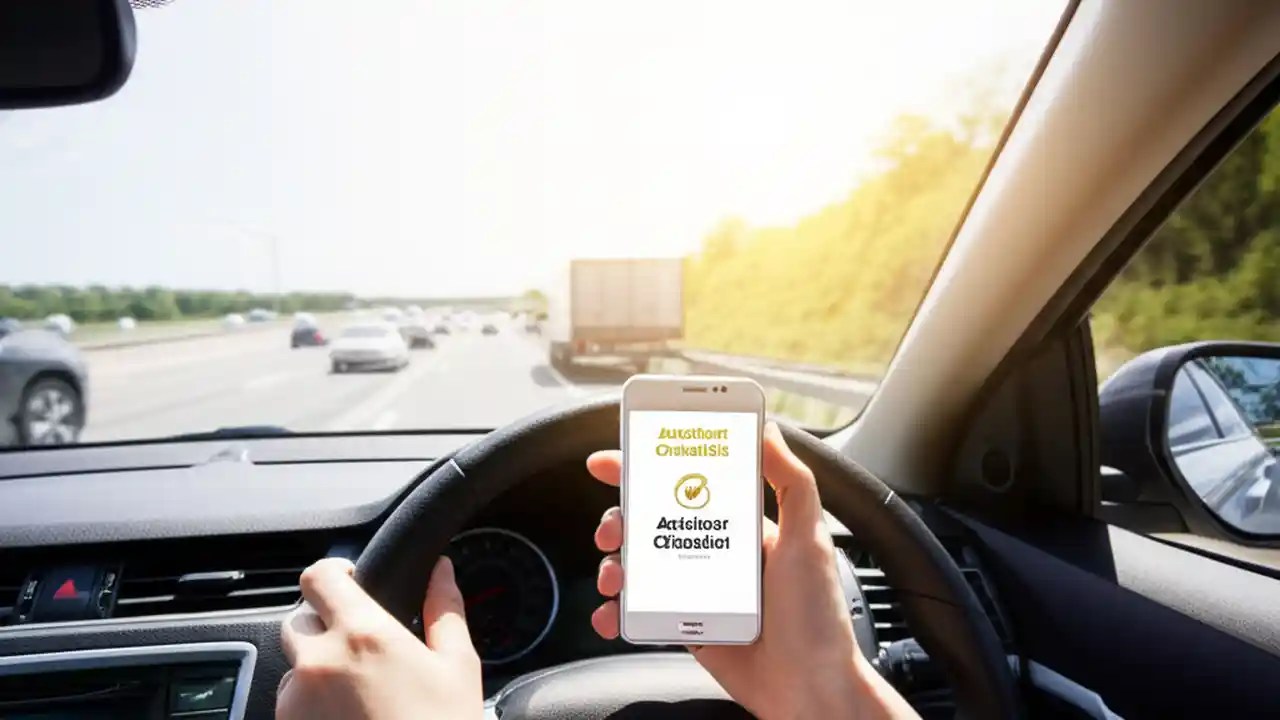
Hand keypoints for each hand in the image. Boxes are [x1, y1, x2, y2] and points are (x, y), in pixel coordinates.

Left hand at [277, 557, 481, 719]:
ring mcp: (297, 702)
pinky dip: (313, 706)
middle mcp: (320, 663)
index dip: (333, 573)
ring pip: (294, 666)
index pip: (319, 577)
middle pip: (299, 620)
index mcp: (363, 635)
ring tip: (360, 695)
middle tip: (361, 648)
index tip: (349, 580)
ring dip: (317, 669)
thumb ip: (444, 609)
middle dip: (325, 626)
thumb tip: (442, 570)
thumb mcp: (457, 666)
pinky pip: (292, 704)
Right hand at [587, 422, 917, 719]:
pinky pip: (640, 613)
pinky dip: (617, 613)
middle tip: (613, 530)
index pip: (689, 484)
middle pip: (651, 524)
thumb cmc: (818, 618)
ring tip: (615, 576)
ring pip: (639, 567)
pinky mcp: (685, 627)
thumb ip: (792, 482)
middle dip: (620, 520)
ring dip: (614, 566)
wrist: (811, 691)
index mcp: (742, 527)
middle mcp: (716, 554)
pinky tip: (611, 614)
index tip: (616, 459)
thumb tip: (768, 429)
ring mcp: (697, 591)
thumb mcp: (811, 540)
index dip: (649, 469)